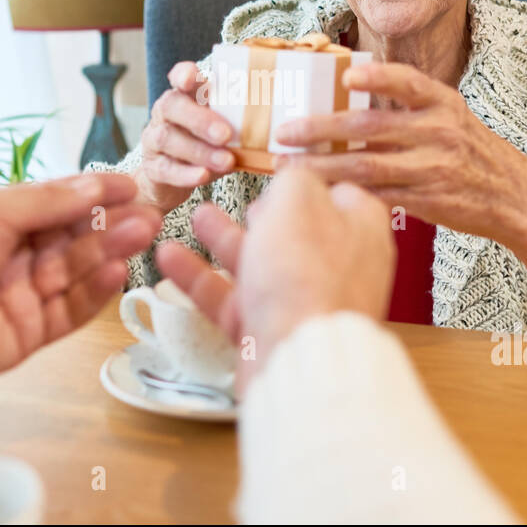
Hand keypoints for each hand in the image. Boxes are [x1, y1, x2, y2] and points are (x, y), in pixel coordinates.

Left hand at [0, 173, 161, 410]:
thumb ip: (47, 201)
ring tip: (143, 233)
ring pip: (76, 272)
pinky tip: (115, 271)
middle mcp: (12, 257)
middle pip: (72, 239)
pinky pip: (70, 311)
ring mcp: (22, 296)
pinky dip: (94, 291)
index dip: (92, 195)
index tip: (128, 186)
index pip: (56, 205)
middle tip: (148, 213)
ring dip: (109, 251)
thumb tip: (92, 186)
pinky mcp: (29, 333)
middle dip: (110, 224)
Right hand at [134, 61, 237, 213]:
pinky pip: (166, 168)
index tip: (191, 77)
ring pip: (168, 138)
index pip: (179, 77)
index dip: (183, 74)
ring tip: (226, 161)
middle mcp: (164, 114)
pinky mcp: (152, 167)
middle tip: (226, 134)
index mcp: (184, 97)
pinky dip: (186, 173)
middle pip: (172, 106)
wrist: (174, 181)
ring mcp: (153, 140)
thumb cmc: (206, 148)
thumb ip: (236, 124)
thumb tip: (271, 129)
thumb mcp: (221, 131)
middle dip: (199, 119)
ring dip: (200, 150)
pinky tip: (203, 176)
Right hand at [154, 167, 394, 387]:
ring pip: (257, 262)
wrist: (299, 356)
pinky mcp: (271, 329)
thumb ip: (292, 180)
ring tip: (196, 216)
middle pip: (294, 231)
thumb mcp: (297, 201)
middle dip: (261, 213)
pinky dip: (201, 276)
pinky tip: (168, 257)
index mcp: (358, 228)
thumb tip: (292, 176)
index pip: (338, 194)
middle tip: (242, 199)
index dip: (306, 182)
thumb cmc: (305, 273)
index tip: (279, 171)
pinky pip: (231, 297)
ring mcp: (303, 300)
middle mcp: (336, 266)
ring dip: (223, 238)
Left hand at [277, 62, 526, 324]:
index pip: (408, 82)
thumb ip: (407, 109)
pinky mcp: (425, 200)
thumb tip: (347, 98)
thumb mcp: (449, 118)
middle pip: (371, 127)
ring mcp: (431, 168)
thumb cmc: (470, 152)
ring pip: (366, 166)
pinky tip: (317, 192)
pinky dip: (344, 193)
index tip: (347, 75)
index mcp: (442, 103)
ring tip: (287, 167)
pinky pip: (378, 194)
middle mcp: (438, 132)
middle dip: (321, 128)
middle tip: (285, 131)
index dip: (378, 78)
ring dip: (321, 166)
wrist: (513, 197)